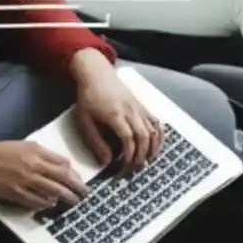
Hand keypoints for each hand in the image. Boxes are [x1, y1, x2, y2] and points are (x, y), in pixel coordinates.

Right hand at [0, 140, 87, 209]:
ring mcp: (25, 180)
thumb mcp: (20, 146)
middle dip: (77, 186)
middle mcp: (33, 164)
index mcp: (34, 150)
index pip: (62, 162)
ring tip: (74, 202)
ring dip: (66, 197)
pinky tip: (51, 205)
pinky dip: (46, 203)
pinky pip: (36, 201)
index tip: (77, 178)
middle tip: (85, 193)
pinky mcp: (15, 193)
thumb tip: (56, 165)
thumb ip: (38, 153)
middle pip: (62, 177)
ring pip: (53, 191)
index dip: (73, 172)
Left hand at [70, 50, 163, 173]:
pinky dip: (158, 135)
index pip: (127, 138)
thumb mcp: (84, 121)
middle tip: (135, 168)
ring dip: (152, 148)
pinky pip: (156, 121)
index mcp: (114, 114)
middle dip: (141, 155)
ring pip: (153, 129)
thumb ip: (95, 142)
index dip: (128, 155)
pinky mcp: (142, 105)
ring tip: (146, 161)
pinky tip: (155, 146)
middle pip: (143, 136)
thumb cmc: (88, 97)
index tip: (123, 166)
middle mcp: (130, 110)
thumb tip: (106, 162)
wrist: (96, 74)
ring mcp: (138, 107)